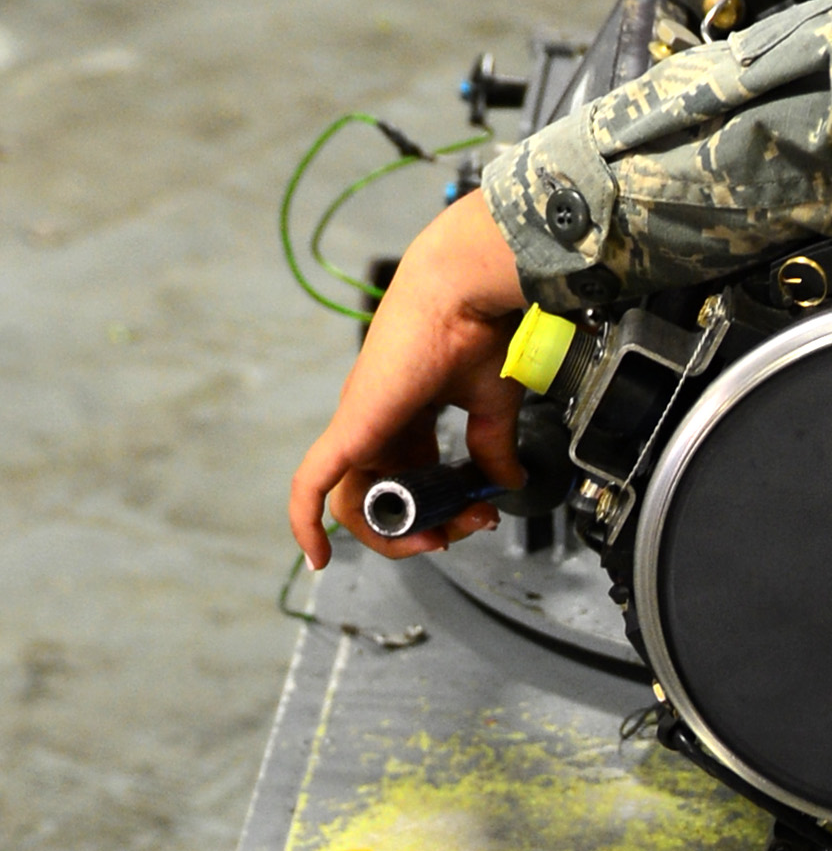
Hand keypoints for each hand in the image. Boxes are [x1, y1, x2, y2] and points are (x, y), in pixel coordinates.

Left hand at [288, 191, 532, 568]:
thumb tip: (506, 483)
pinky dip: (306, 522)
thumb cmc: (479, 333)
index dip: (437, 513)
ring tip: (436, 538)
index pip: (405, 484)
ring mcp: (358, 427)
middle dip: (418, 531)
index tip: (476, 519)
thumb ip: (493, 449)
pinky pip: (311, 486)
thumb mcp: (492, 408)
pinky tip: (316, 555)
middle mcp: (375, 426)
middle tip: (457, 534)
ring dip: (392, 535)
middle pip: (377, 502)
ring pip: (351, 504)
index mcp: (404, 420)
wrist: (465, 295)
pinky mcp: (351, 428)